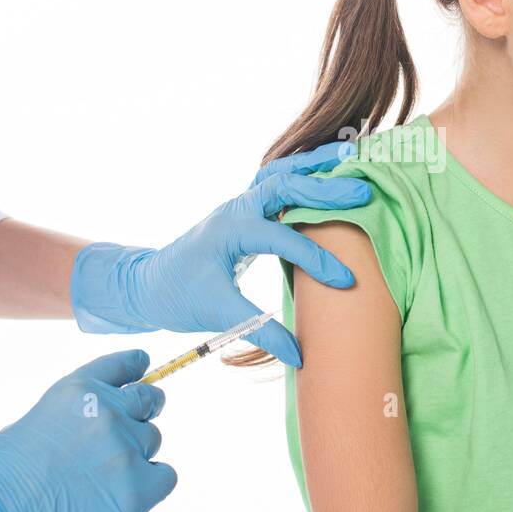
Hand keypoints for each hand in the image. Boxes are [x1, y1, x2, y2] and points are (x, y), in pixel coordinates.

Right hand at [0, 349, 174, 511]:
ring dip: (137, 454)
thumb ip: (72, 414)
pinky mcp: (138, 487)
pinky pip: (165, 476)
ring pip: (152, 440)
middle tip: (132, 430)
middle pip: (148, 400)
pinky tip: (124, 495)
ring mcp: (125, 447)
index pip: (123, 365)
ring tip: (102, 478)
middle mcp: (107, 411)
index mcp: (76, 390)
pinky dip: (151, 484)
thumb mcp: (34, 422)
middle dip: (145, 410)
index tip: (144, 366)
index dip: (136, 367)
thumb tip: (94, 422)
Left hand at [69, 140, 368, 365]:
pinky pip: (280, 183)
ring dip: (316, 165)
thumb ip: (260, 331)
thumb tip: (299, 356)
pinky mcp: (248, 210)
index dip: (317, 258)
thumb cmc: (178, 297)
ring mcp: (242, 204)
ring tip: (352, 154)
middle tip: (364, 190)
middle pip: (284, 185)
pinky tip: (331, 172)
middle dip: (324, 187)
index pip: (281, 236)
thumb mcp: (218, 315)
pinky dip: (306, 174)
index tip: (346, 280)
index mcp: (230, 231)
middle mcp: (237, 208)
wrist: (148, 284)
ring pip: (282, 172)